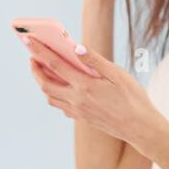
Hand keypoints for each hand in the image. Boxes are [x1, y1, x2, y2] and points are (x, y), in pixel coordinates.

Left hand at [25, 37, 167, 154]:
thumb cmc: (133, 98)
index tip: (28, 41)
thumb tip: (75, 47)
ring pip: (51, 97)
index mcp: (85, 86)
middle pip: (45, 84)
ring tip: (43, 70)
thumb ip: (94, 61)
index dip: (40, 51)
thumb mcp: (118, 74)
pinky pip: (61, 106)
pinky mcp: (82, 118)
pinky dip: (56, 95)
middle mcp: (77, 100)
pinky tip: (62, 88)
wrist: (140, 127)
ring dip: (43, 83)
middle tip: (31, 57)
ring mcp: (78, 112)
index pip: (55, 65)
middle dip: (35, 69)